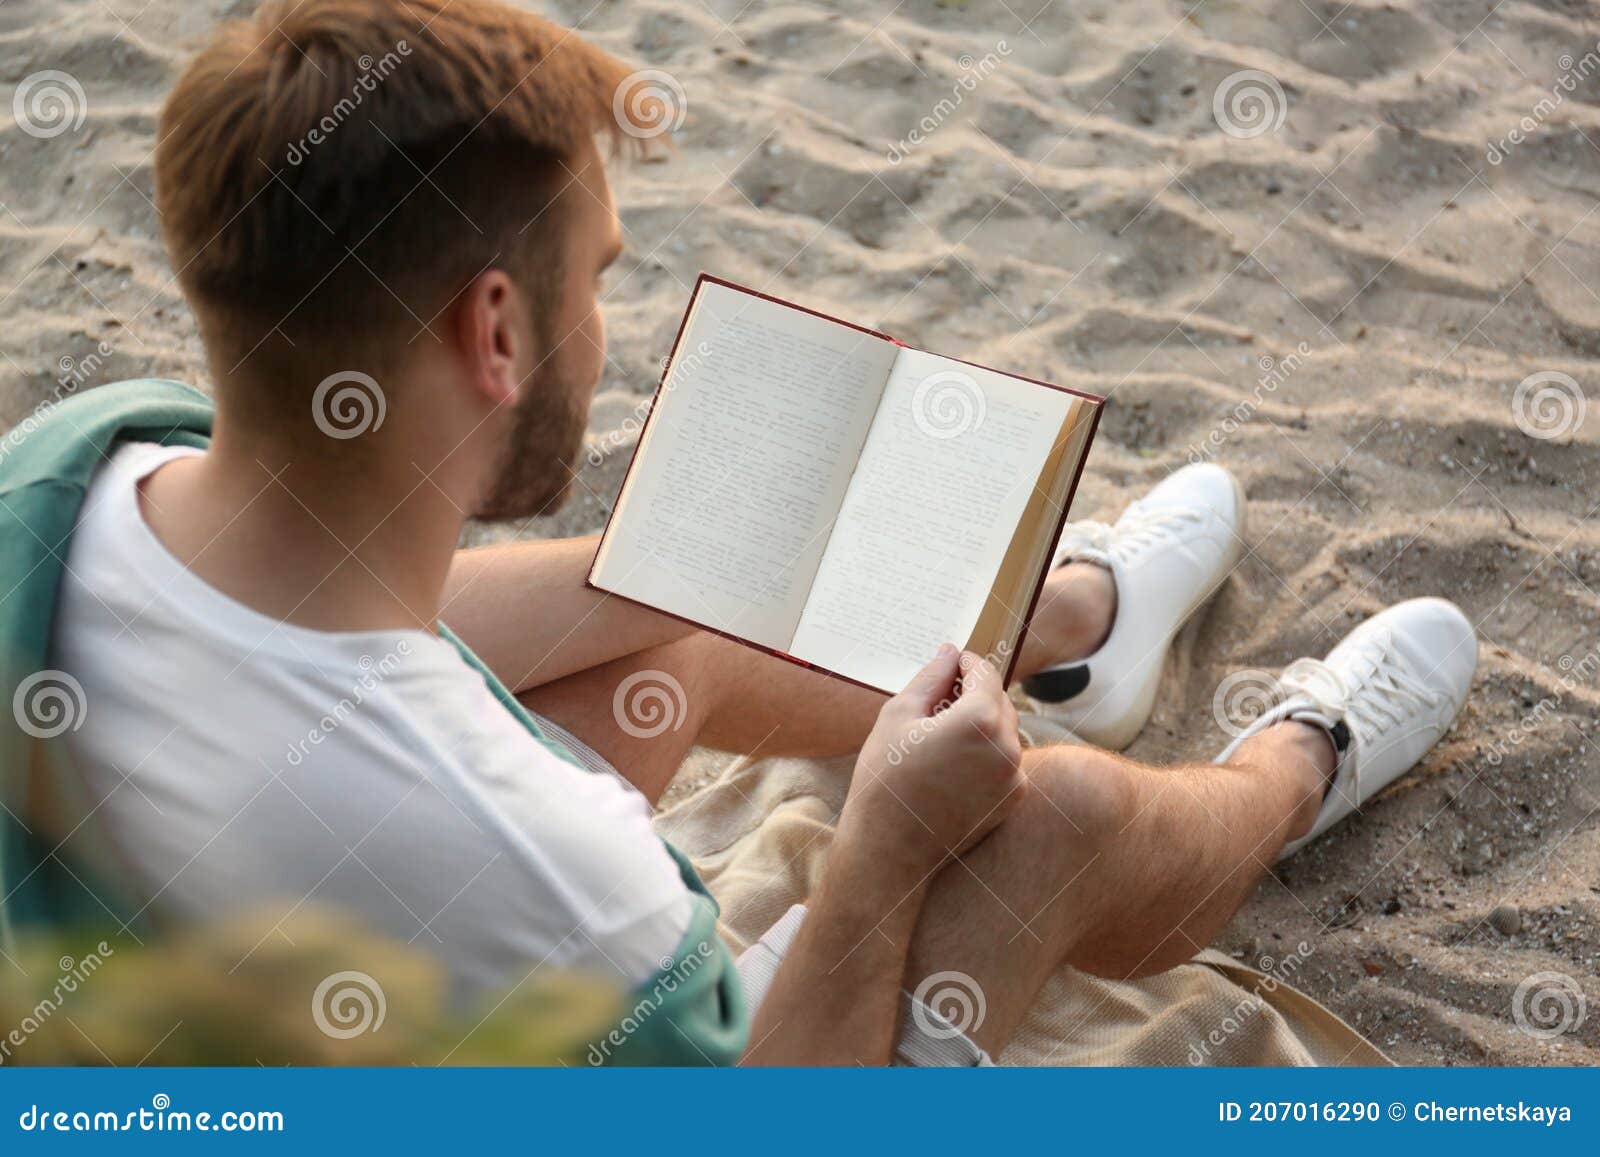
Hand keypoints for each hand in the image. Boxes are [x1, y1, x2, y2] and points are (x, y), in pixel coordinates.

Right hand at [841, 644, 1025, 875]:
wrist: (889, 850)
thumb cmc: (885, 780)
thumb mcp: (898, 716)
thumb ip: (931, 678)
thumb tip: (950, 652)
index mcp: (980, 719)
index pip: (984, 672)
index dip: (965, 663)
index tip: (948, 666)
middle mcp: (1007, 746)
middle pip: (999, 700)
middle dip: (973, 694)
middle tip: (936, 703)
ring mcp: (1014, 776)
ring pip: (1004, 730)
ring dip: (980, 724)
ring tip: (940, 738)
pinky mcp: (1012, 799)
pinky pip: (1006, 760)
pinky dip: (986, 754)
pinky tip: (951, 766)